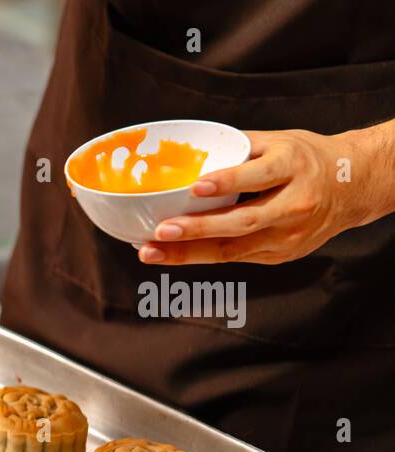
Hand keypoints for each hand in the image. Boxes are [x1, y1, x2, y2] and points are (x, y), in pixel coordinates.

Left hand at [138, 128, 384, 265]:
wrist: (353, 187)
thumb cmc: (307, 159)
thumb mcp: (279, 142)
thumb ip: (237, 148)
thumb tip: (188, 153)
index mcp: (294, 167)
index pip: (259, 177)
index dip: (227, 183)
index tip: (195, 187)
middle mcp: (295, 204)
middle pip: (243, 222)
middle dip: (198, 229)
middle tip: (160, 231)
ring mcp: (289, 235)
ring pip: (233, 249)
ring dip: (188, 253)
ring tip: (152, 252)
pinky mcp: (281, 255)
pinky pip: (236, 257)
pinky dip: (201, 256)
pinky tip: (172, 254)